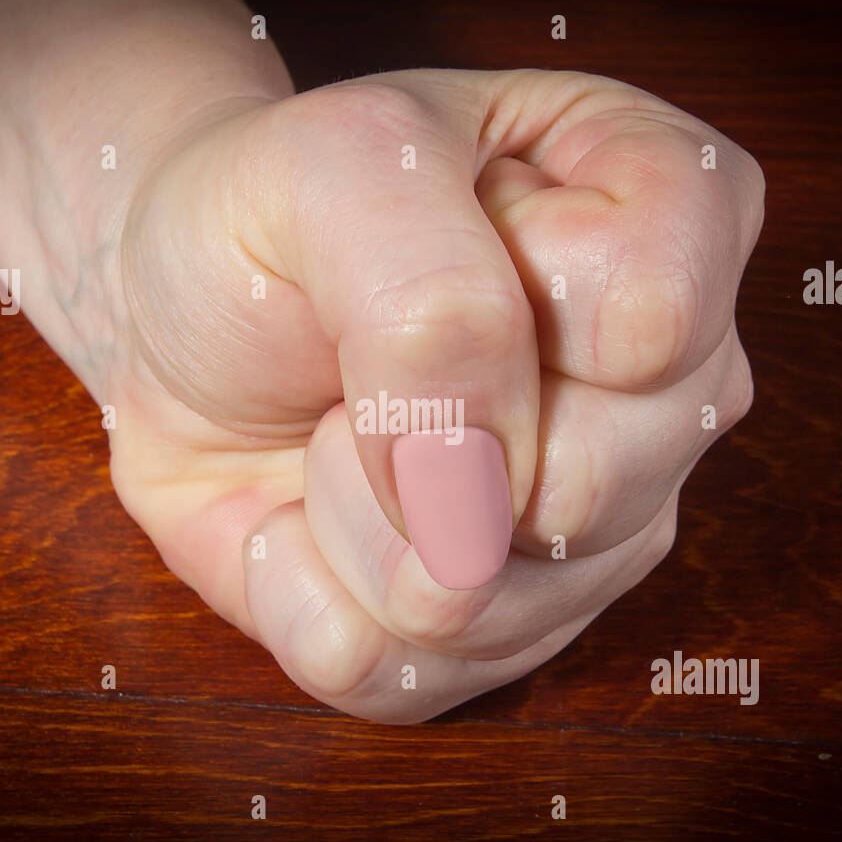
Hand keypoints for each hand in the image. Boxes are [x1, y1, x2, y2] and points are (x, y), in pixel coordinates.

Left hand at [106, 68, 762, 722]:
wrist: (175, 323)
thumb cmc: (261, 223)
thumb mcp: (328, 165)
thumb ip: (431, 295)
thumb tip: (478, 499)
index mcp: (666, 220)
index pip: (649, 321)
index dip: (496, 309)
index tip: (416, 248)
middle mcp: (663, 388)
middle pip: (592, 488)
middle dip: (410, 436)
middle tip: (356, 359)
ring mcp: (603, 522)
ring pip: (491, 604)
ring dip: (351, 522)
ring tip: (332, 431)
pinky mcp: (511, 628)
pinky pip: (414, 676)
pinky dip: (309, 599)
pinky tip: (304, 518)